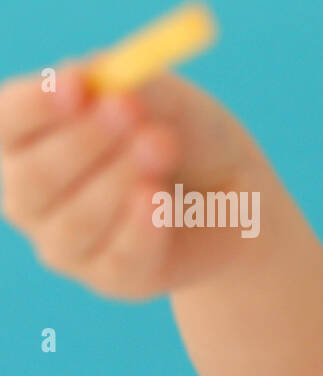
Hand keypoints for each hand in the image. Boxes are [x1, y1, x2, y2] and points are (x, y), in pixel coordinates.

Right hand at [0, 59, 259, 300]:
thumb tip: (97, 85)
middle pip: (34, 177)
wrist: (235, 195)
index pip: (8, 123)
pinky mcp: (114, 279)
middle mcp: (35, 195)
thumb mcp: (170, 99)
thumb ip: (134, 84)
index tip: (76, 86)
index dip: (36, 105)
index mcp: (31, 139)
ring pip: (74, 222)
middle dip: (86, 142)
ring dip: (119, 181)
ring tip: (162, 146)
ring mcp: (67, 244)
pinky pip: (118, 258)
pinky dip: (141, 228)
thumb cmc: (185, 136)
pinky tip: (162, 202)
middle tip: (130, 113)